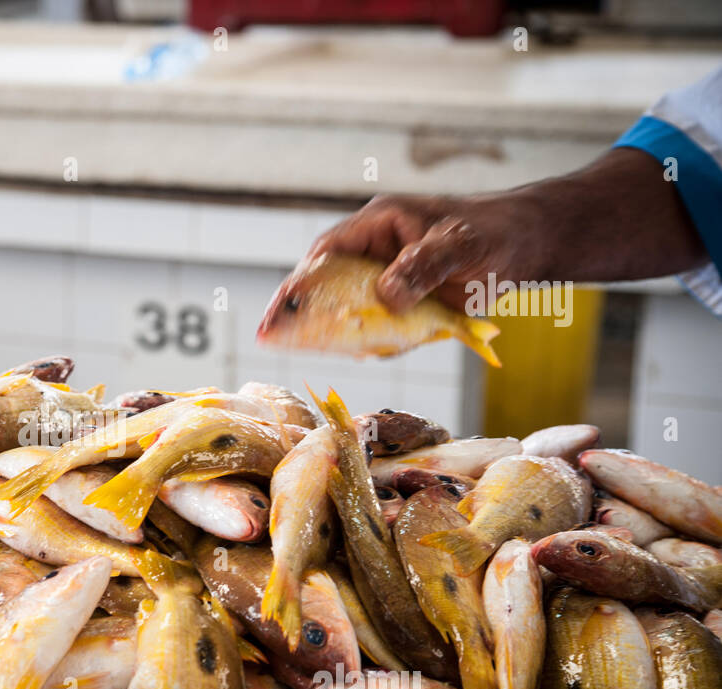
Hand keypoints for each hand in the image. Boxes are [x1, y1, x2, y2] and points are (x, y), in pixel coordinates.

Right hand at [301, 149, 706, 313]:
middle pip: (326, 284)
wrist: (531, 246)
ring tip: (315, 350)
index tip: (278, 310)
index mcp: (380, 223)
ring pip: (348, 309)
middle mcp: (376, 252)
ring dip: (337, 332)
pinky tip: (373, 352)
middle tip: (271, 338)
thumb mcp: (461, 246)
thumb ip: (423, 267)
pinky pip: (377, 327)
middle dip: (302, 312)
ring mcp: (388, 279)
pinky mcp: (404, 302)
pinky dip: (374, 343)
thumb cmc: (497, 234)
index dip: (298, 281)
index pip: (327, 252)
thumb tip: (385, 297)